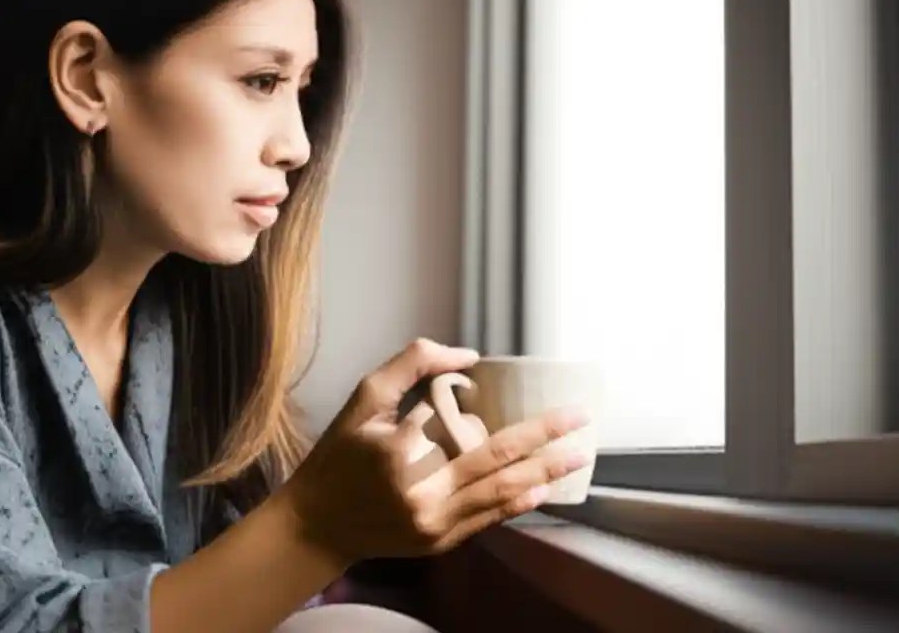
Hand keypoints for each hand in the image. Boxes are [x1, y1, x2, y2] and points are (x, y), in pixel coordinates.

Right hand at [281, 338, 591, 565]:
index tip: (504, 383)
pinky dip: (518, 502)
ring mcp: (434, 522)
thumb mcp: (364, 399)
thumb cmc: (340, 457)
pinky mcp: (439, 542)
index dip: (476, 400)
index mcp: (400, 452)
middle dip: (545, 437)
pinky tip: (543, 488)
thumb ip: (411, 364)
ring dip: (544, 472)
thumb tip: (467, 355)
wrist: (317, 524)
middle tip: (580, 418)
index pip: (455, 417)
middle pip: (497, 458)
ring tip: (577, 455)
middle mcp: (422, 491)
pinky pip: (489, 519)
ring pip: (501, 492)